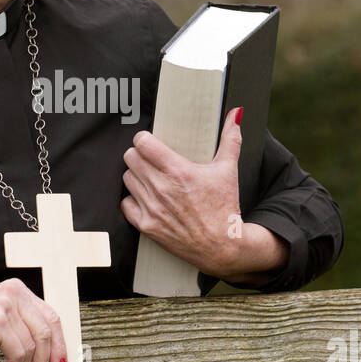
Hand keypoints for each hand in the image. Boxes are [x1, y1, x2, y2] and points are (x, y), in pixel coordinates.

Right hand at [0, 278, 67, 361]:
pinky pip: (19, 354)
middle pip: (47, 331)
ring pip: (33, 346)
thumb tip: (48, 353)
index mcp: (17, 290)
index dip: (60, 344)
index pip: (51, 318)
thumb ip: (21, 328)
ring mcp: (5, 305)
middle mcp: (14, 293)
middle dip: (48, 360)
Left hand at [121, 106, 243, 278]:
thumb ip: (229, 139)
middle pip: (130, 158)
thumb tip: (235, 114)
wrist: (223, 247)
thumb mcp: (228, 170)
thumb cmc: (225, 208)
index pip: (143, 143)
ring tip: (150, 179)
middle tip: (150, 160)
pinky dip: (133, 199)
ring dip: (136, 176)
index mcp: (179, 171)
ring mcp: (152, 208)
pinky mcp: (146, 226)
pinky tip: (146, 198)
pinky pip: (125, 204)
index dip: (144, 139)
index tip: (150, 142)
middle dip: (139, 155)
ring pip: (127, 178)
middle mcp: (162, 188)